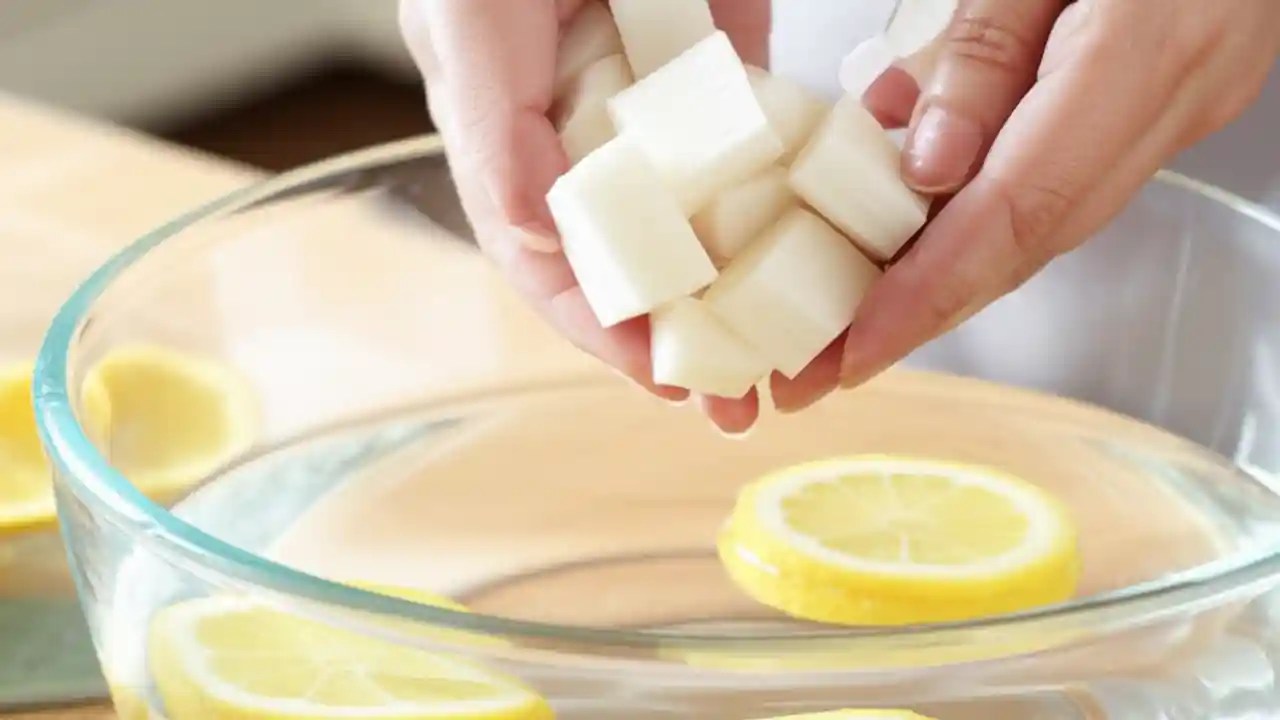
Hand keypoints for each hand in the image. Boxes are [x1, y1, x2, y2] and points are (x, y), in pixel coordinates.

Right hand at [399, 0, 771, 432]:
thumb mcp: (473, 16)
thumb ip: (493, 123)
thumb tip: (527, 239)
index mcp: (503, 130)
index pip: (542, 257)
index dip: (595, 324)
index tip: (659, 373)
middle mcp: (575, 136)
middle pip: (620, 262)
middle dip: (670, 341)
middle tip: (731, 404)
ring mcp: (648, 114)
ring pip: (688, 228)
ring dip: (730, 302)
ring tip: (779, 368)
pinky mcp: (715, 80)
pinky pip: (747, 163)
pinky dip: (777, 222)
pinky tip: (813, 272)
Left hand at [776, 0, 1279, 412]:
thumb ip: (986, 49)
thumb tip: (926, 169)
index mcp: (1148, 50)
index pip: (1020, 208)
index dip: (930, 291)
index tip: (854, 348)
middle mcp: (1180, 98)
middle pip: (1033, 240)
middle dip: (921, 314)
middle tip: (825, 365)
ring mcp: (1184, 105)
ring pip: (1048, 222)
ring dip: (946, 277)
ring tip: (850, 316)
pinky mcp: (1166, 102)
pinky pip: (1063, 180)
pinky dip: (981, 216)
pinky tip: (909, 231)